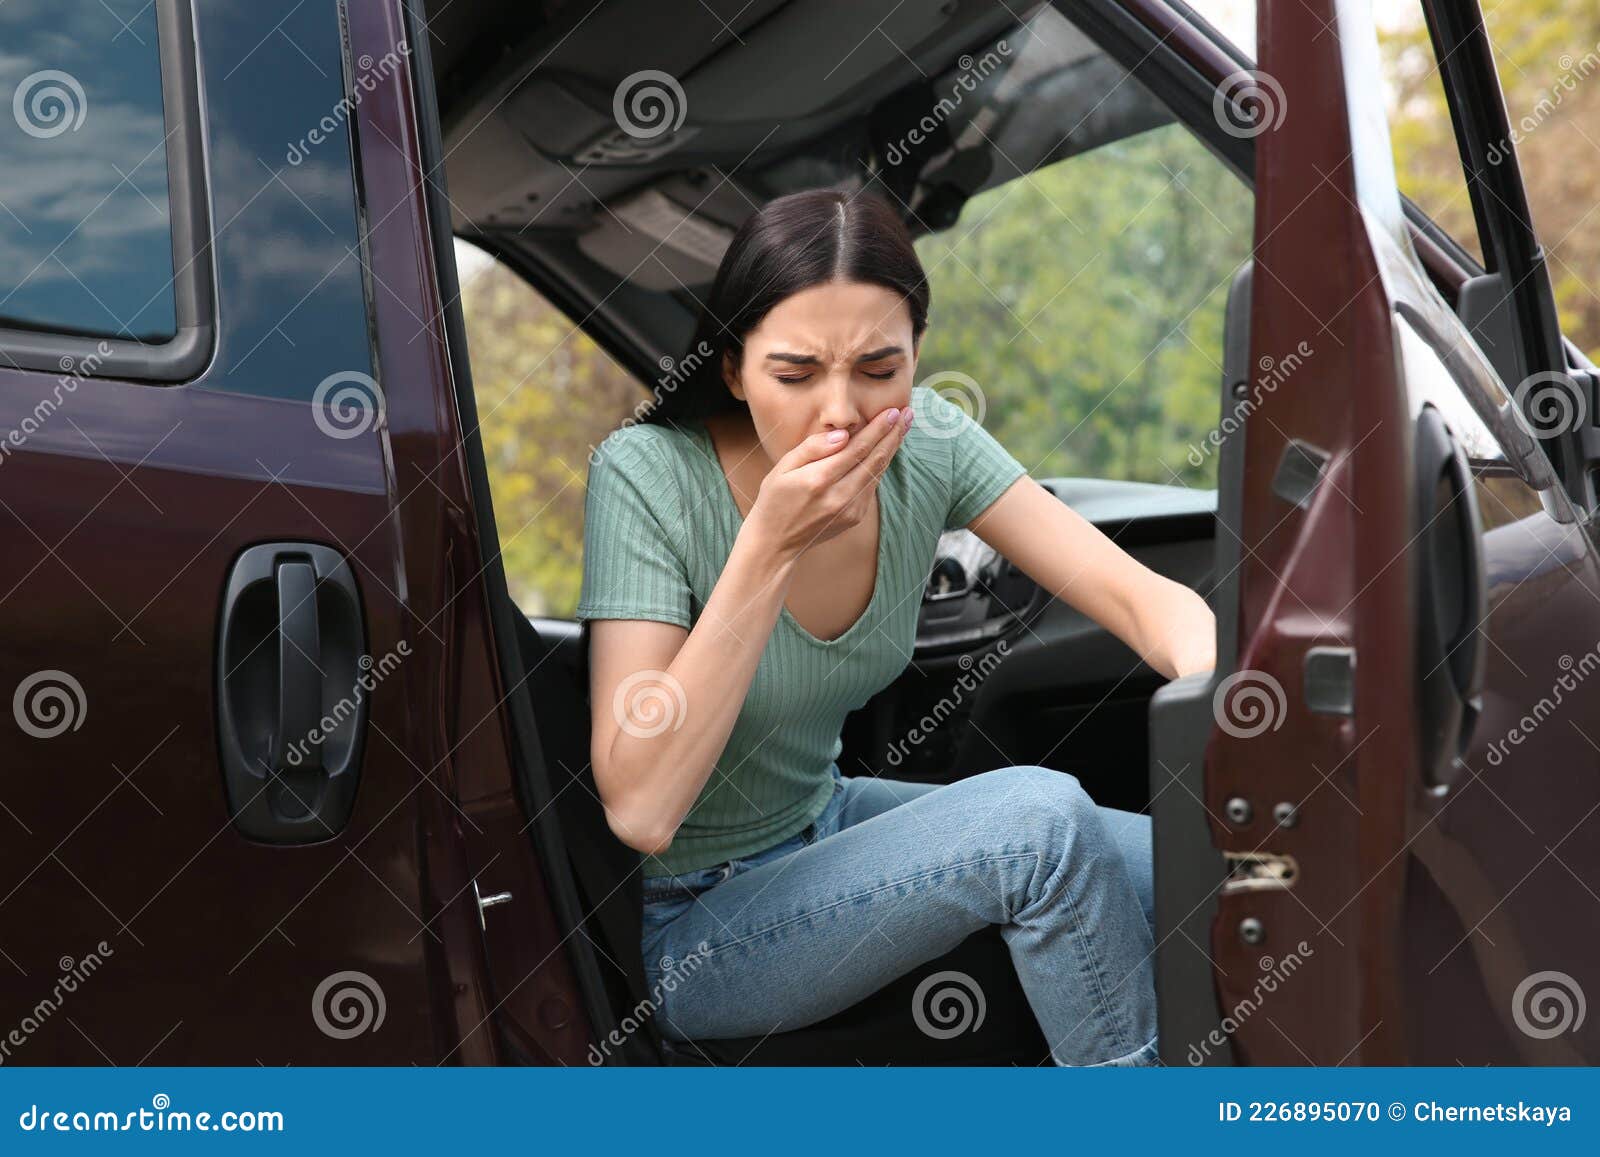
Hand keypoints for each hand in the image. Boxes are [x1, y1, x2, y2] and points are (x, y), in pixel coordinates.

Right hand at [746, 403, 912, 558]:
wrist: (775, 543)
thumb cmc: (774, 500)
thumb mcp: (782, 469)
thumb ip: (812, 448)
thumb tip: (842, 434)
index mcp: (819, 480)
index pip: (857, 448)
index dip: (878, 429)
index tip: (893, 411)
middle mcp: (839, 496)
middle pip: (875, 459)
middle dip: (893, 434)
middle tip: (908, 413)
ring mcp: (850, 510)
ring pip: (878, 472)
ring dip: (892, 448)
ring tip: (903, 427)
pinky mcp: (855, 517)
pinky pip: (872, 486)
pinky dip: (880, 466)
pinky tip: (886, 450)